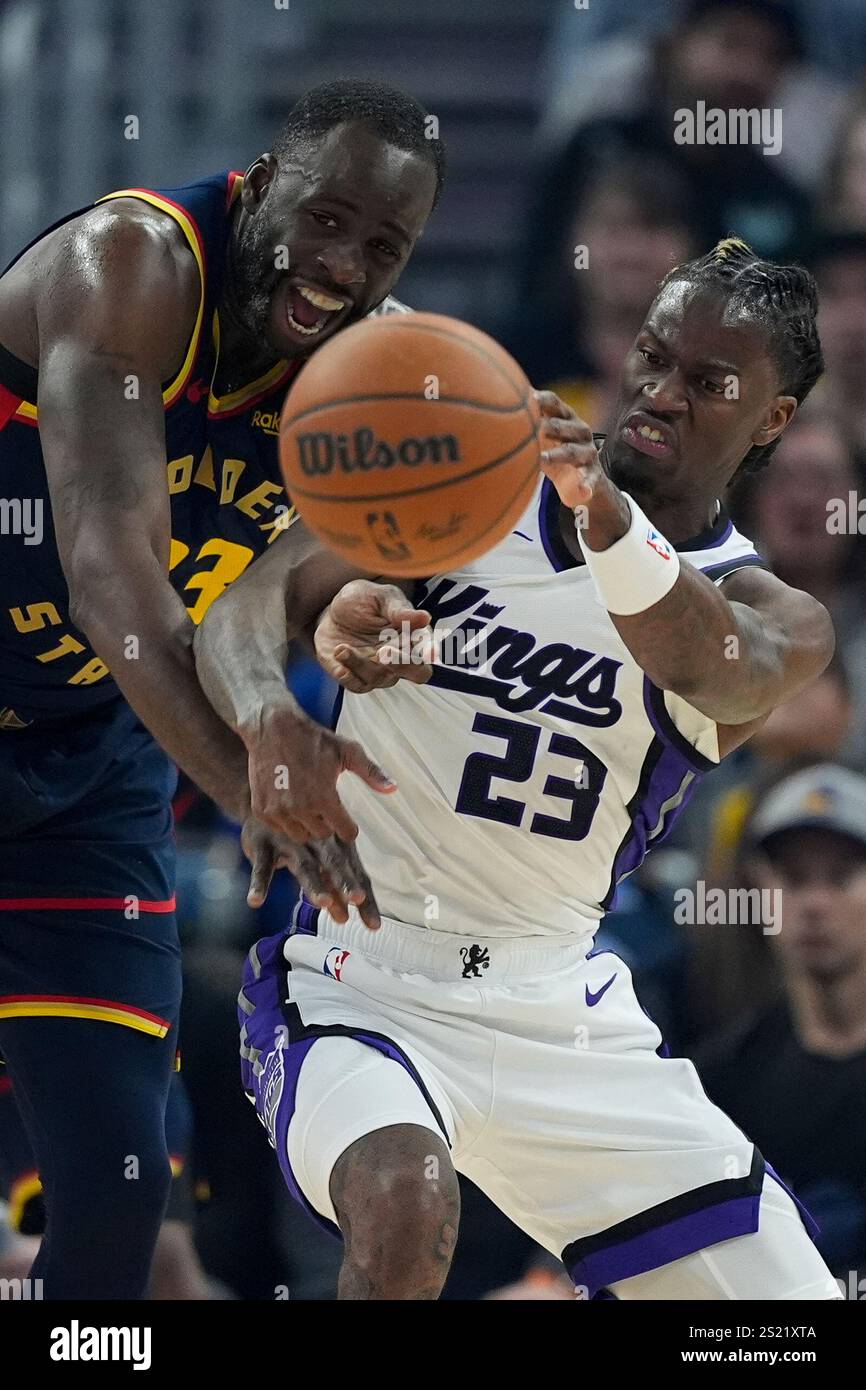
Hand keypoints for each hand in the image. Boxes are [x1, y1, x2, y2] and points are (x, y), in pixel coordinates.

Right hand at [241, 816, 381, 928]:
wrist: (267, 798)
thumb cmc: (301, 833)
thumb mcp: (319, 855)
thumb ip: (331, 886)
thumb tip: (344, 918)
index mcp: (336, 842)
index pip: (355, 873)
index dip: (365, 899)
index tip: (373, 926)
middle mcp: (315, 839)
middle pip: (334, 864)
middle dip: (346, 883)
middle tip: (357, 900)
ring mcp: (288, 839)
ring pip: (303, 864)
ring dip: (313, 883)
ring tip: (322, 903)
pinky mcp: (262, 842)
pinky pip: (261, 866)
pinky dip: (259, 883)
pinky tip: (255, 901)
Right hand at [242, 699, 395, 843]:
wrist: (272, 728)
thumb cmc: (313, 738)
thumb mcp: (347, 751)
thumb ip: (371, 772)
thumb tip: (393, 789)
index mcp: (324, 799)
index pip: (346, 832)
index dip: (349, 826)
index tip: (346, 818)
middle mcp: (300, 810)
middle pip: (322, 835)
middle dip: (326, 824)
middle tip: (324, 805)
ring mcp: (278, 812)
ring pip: (301, 835)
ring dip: (306, 825)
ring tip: (307, 805)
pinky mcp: (261, 810)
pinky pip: (280, 828)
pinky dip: (286, 821)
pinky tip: (289, 802)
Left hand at [316, 579, 434, 693]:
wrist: (333, 612)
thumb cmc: (364, 601)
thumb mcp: (381, 597)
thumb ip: (400, 610)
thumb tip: (425, 618)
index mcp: (412, 637)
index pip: (427, 651)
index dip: (430, 653)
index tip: (428, 653)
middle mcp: (401, 659)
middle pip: (415, 673)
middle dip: (401, 664)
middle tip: (383, 652)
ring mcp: (378, 671)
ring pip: (378, 678)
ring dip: (360, 664)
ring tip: (342, 648)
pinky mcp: (355, 677)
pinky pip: (355, 685)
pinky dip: (347, 676)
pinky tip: (338, 658)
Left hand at [536, 390, 630, 545]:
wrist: (583, 479)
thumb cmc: (556, 450)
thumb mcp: (543, 436)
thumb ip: (528, 421)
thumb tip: (495, 406)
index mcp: (566, 417)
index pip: (554, 403)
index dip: (542, 400)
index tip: (527, 398)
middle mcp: (579, 430)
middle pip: (561, 426)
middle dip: (547, 426)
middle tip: (531, 429)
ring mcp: (587, 451)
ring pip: (572, 452)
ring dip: (557, 455)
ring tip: (542, 459)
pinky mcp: (593, 473)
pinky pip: (590, 478)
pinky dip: (586, 483)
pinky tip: (582, 488)